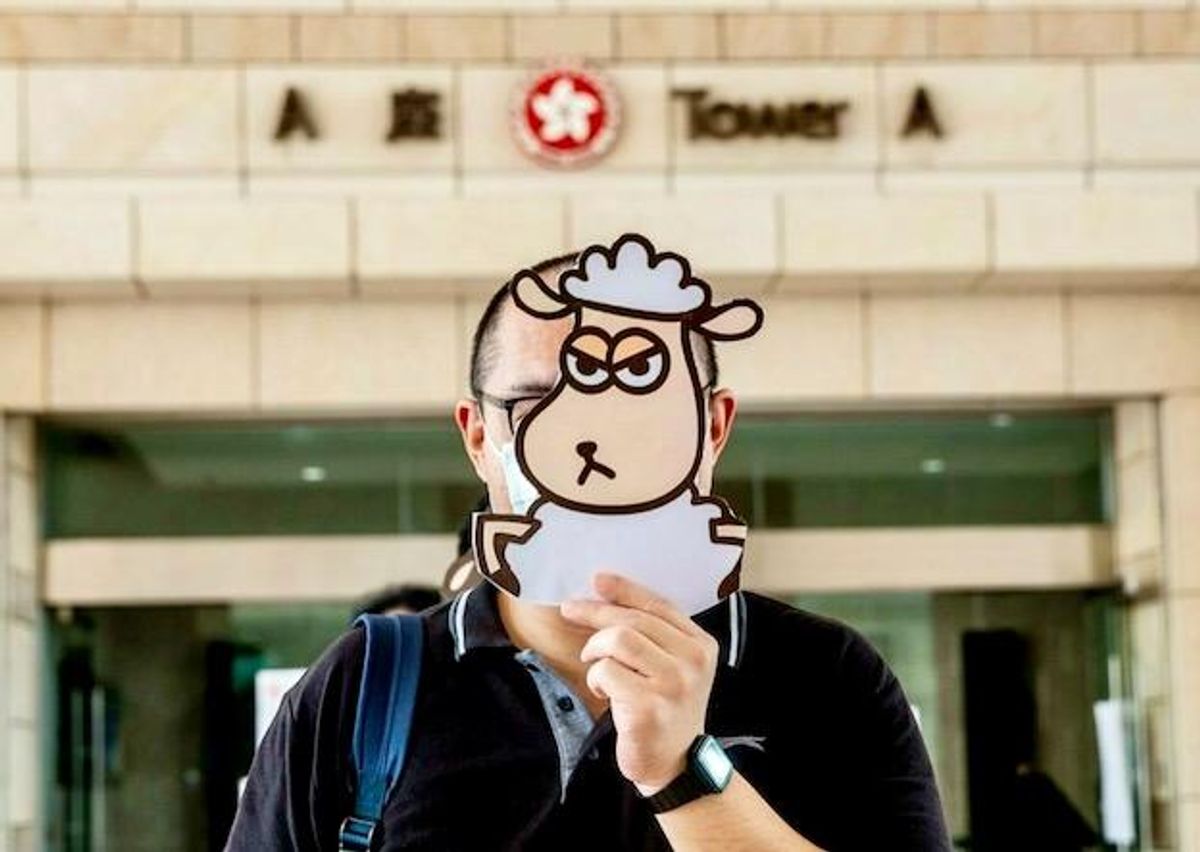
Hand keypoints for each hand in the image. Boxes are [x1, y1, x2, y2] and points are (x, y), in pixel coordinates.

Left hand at [560, 572, 719, 795]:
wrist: (674, 764)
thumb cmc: (665, 709)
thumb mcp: (673, 667)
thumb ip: (652, 634)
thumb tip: (604, 593)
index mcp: (701, 645)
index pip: (660, 605)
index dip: (625, 589)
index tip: (597, 580)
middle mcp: (692, 661)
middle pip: (633, 619)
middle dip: (596, 612)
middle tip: (571, 610)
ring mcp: (673, 684)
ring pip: (618, 640)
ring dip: (595, 649)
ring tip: (595, 665)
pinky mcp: (648, 706)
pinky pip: (606, 672)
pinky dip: (595, 678)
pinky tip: (603, 692)